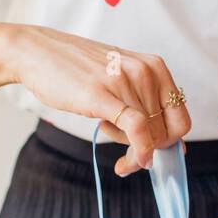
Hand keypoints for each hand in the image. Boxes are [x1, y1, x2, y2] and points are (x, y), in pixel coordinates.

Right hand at [6, 25, 190, 175]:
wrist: (37, 53)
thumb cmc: (78, 70)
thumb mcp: (122, 79)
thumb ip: (146, 105)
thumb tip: (176, 147)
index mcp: (155, 67)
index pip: (180, 119)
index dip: (169, 144)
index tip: (151, 154)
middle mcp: (146, 72)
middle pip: (164, 134)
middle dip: (148, 154)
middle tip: (127, 162)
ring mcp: (125, 82)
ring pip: (148, 136)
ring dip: (130, 153)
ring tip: (105, 132)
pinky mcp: (103, 95)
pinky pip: (136, 130)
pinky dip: (139, 152)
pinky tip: (126, 163)